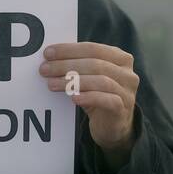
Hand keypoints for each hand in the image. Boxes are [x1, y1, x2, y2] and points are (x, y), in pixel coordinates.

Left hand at [39, 42, 139, 169]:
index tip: (47, 53)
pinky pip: (107, 100)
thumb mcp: (89, 77)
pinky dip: (89, 97)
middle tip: (44, 69)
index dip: (69, 50)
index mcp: (120, 58)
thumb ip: (77, 65)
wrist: (112, 125)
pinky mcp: (123, 109)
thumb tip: (49, 57)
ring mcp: (128, 91)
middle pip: (95, 64)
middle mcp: (127, 73)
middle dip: (66, 65)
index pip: (93, 48)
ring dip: (73, 82)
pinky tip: (73, 98)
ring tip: (51, 84)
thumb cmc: (97, 95)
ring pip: (101, 81)